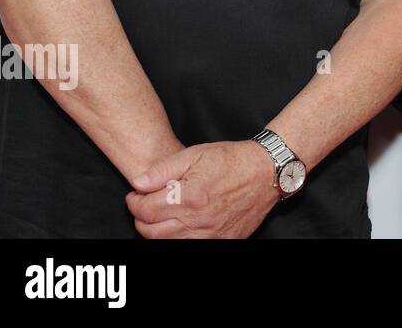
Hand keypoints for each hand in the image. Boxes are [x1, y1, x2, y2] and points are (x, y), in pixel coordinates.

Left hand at [126, 140, 279, 237]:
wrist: (267, 172)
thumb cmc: (232, 160)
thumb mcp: (195, 154)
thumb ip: (163, 169)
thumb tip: (138, 183)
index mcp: (189, 196)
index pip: (144, 210)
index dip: (134, 202)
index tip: (137, 195)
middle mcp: (198, 220)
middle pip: (150, 232)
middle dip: (141, 218)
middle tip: (147, 206)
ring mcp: (210, 234)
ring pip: (166, 243)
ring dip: (157, 231)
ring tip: (162, 215)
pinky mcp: (221, 241)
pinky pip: (189, 247)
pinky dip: (178, 239)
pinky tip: (181, 225)